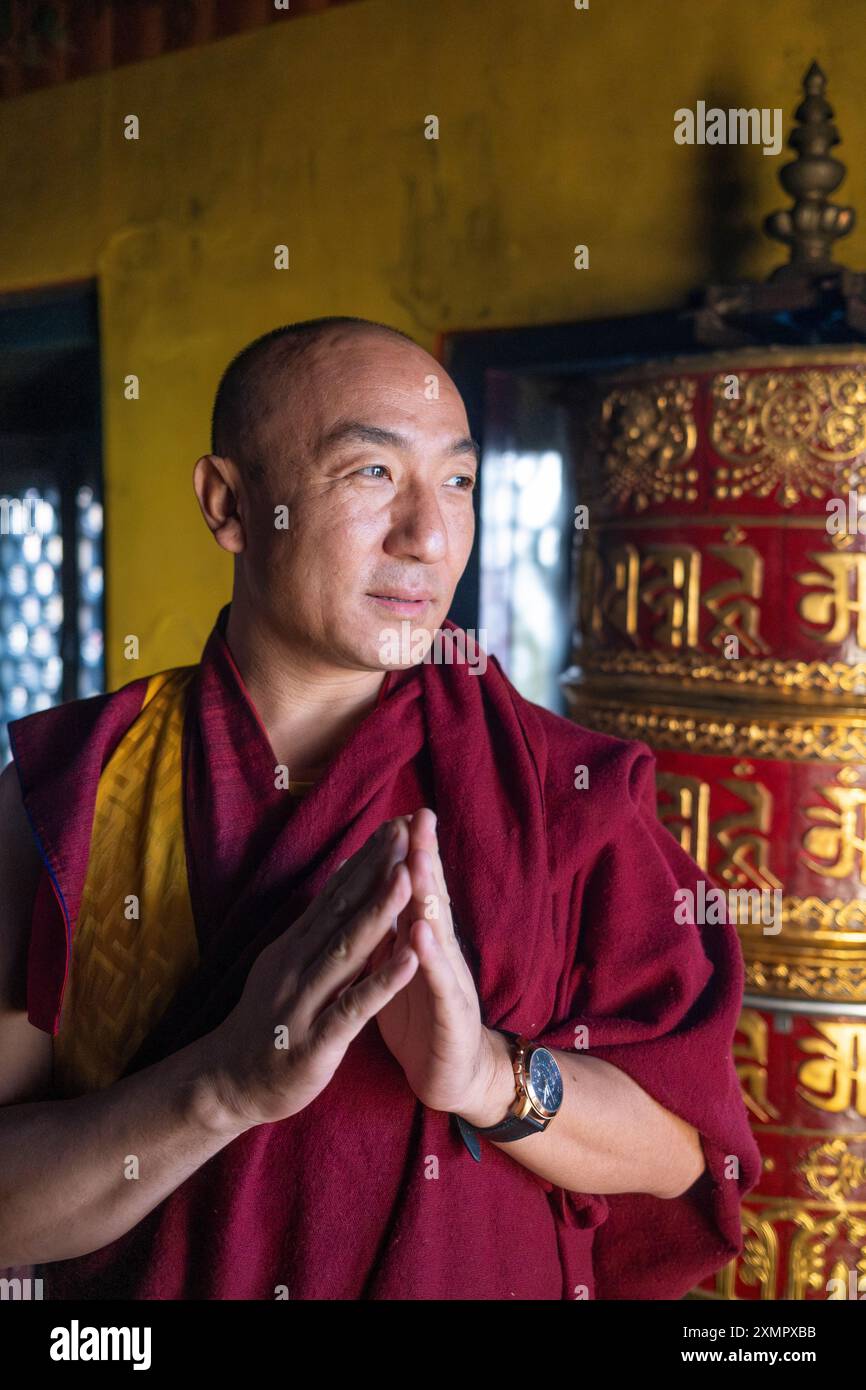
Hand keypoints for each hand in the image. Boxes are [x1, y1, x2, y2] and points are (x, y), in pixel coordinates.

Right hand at [203, 818, 419, 1127]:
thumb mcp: (288, 964)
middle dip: (377, 870)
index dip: (366, 859)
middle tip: (407, 831)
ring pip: (347, 952)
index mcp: (296, 946)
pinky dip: (381, 983)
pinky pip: (353, 1008)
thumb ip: (317, 925)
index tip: (395, 824)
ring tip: (408, 879)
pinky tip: (408, 960)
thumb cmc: (268, 1020)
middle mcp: (298, 965)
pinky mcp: (316, 1042)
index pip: (336, 893)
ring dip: (379, 914)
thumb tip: (342, 877)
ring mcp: (305, 1002)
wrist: (228, 1083)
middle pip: (343, 911)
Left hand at [371, 809, 513, 1125]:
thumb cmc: (422, 1017)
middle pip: (431, 900)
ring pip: (438, 935)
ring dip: (429, 898)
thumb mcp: (401, 966)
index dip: (410, 852)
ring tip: (418, 863)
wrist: (454, 1079)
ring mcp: (450, 984)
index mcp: (423, 942)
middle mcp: (441, 955)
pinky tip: (419, 937)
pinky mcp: (452, 1019)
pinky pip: (439, 987)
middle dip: (425, 858)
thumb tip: (376, 882)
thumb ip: (393, 927)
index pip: (416, 890)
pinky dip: (429, 961)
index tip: (400, 812)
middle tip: (416, 819)